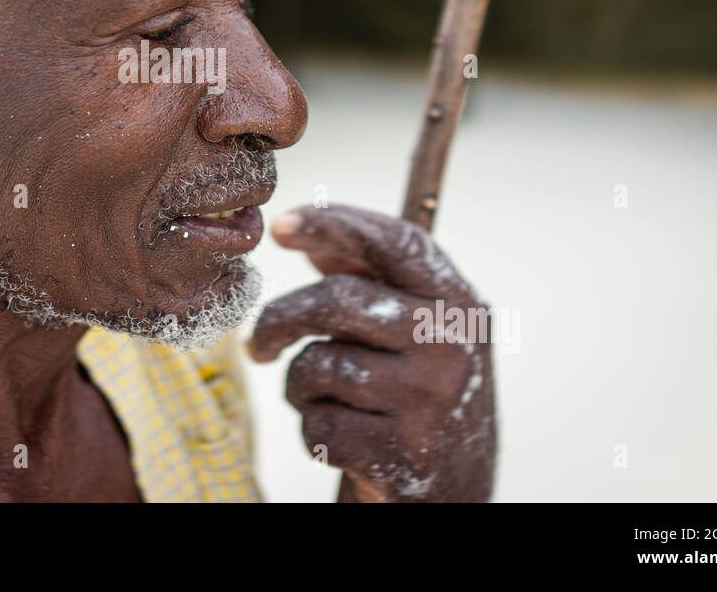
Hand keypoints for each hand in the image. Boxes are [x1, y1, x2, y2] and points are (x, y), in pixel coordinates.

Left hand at [247, 204, 496, 501]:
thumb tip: (315, 243)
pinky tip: (341, 440)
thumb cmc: (422, 398)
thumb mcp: (419, 334)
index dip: (333, 223)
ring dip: (299, 386)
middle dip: (279, 320)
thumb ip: (374, 284)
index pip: (394, 243)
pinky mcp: (402, 455)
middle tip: (259, 345)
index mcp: (457, 304)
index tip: (278, 226)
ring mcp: (430, 401)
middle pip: (336, 301)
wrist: (456, 492)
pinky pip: (318, 424)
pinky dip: (312, 431)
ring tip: (320, 401)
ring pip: (318, 366)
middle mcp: (451, 346)